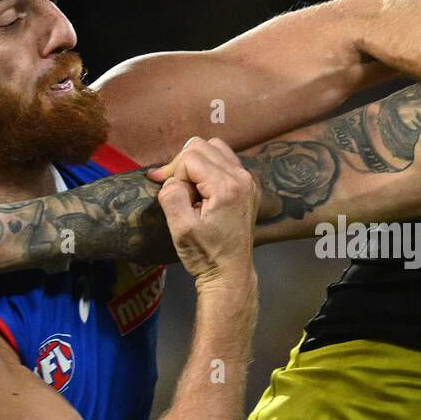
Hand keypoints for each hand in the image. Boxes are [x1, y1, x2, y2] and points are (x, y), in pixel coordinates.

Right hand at [152, 137, 257, 287]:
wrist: (230, 273)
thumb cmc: (205, 254)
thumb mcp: (180, 228)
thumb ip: (172, 195)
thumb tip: (171, 179)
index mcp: (228, 186)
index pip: (189, 157)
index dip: (174, 174)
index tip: (172, 196)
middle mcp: (242, 177)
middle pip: (202, 146)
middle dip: (183, 164)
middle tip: (177, 190)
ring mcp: (248, 181)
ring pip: (215, 148)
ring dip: (197, 162)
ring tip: (190, 188)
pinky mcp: (248, 187)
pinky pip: (225, 161)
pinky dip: (209, 168)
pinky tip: (203, 189)